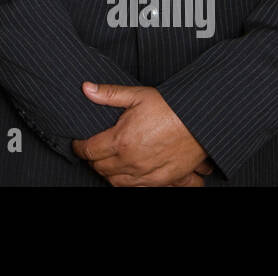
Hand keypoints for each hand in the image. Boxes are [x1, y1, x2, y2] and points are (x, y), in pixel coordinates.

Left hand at [72, 82, 207, 186]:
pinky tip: (126, 173)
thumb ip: (109, 94)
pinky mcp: (161, 180)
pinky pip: (135, 188)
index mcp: (121, 140)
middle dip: (92, 159)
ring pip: (115, 182)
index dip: (79, 147)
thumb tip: (87, 89)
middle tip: (92, 149)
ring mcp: (146, 173)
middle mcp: (131, 161)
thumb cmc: (170, 107)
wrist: (200, 121)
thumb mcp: (137, 95)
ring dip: (107, 172)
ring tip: (107, 161)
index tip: (78, 143)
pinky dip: (126, 182)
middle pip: (100, 168)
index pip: (89, 150)